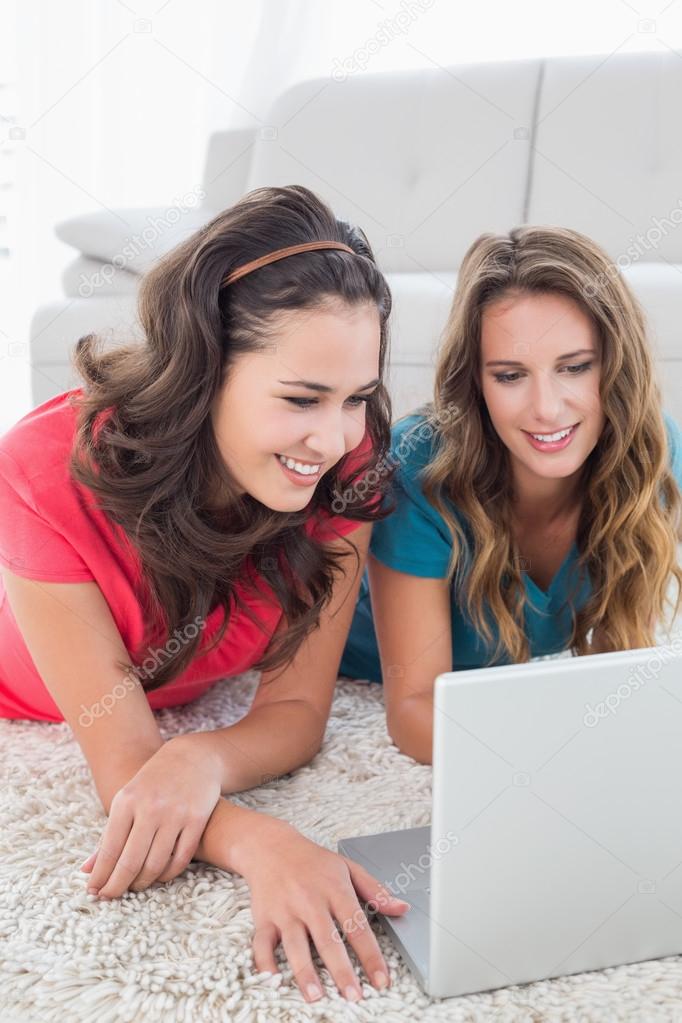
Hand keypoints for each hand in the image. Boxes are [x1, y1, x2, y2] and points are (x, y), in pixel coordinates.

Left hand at [80, 733, 222, 897]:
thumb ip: (108, 836)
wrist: (193, 757)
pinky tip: (159, 876)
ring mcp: (176, 814)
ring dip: (143, 882)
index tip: (94, 892)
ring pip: (155, 864)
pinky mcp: (197, 819)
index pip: (109, 850)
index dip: (101, 876)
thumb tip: (87, 870)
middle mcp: (151, 808)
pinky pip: (180, 859)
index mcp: (127, 801)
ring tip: (135, 886)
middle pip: (131, 862)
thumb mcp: (127, 800)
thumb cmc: (153, 783)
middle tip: (111, 897)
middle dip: (118, 886)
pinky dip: (168, 874)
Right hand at [235, 816, 409, 1002]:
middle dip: (341, 971)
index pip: (357, 926)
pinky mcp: (264, 918)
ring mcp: (285, 910)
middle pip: (328, 940)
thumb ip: (375, 890)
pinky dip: (265, 963)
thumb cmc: (312, 861)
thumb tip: (402, 908)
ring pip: (295, 945)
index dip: (371, 955)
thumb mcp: (347, 867)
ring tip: (316, 996)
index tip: (382, 980)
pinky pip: (262, 944)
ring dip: (305, 972)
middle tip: (354, 996)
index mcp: (334, 889)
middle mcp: (310, 901)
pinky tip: (273, 981)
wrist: (271, 846)